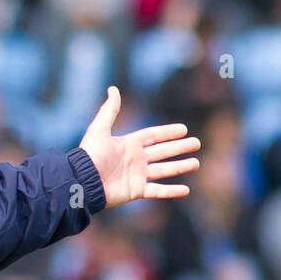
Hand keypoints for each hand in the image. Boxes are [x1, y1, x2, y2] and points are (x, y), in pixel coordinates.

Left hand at [78, 86, 200, 207]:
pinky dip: (171, 191)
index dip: (168, 132)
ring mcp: (137, 176)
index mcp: (129, 144)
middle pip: (163, 152)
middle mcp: (135, 160)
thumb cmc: (90, 155)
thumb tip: (113, 88)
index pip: (153, 136)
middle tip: (196, 143)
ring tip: (196, 163)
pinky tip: (185, 190)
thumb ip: (109, 110)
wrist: (84, 181)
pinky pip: (158, 191)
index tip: (184, 129)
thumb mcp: (99, 129)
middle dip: (180, 148)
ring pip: (164, 170)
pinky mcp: (136, 191)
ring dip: (180, 167)